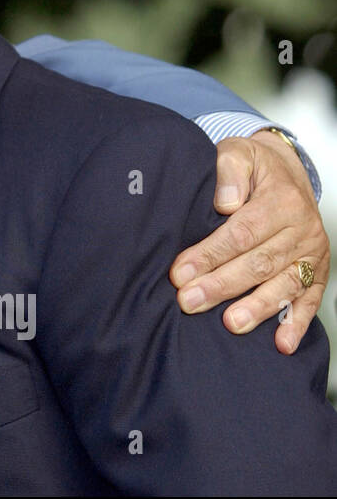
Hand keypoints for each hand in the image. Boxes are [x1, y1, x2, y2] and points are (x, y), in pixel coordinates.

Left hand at [170, 129, 328, 353]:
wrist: (288, 173)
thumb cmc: (254, 168)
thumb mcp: (239, 154)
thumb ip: (229, 172)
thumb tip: (225, 203)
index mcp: (282, 201)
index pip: (241, 233)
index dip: (210, 254)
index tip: (180, 272)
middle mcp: (302, 229)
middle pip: (259, 262)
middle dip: (221, 285)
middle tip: (190, 301)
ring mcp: (312, 253)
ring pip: (284, 285)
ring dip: (257, 308)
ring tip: (231, 324)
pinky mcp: (317, 272)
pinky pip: (309, 300)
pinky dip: (297, 323)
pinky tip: (282, 344)